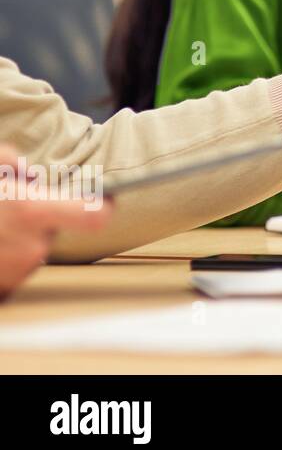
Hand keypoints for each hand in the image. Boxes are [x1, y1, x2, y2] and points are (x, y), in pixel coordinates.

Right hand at [0, 147, 112, 298]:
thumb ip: (6, 159)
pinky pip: (10, 268)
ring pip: (30, 249)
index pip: (93, 214)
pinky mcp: (2, 291)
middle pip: (51, 229)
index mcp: (29, 211)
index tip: (105, 201)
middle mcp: (29, 247)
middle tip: (6, 208)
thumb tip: (21, 167)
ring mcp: (14, 272)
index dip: (100, 207)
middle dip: (35, 216)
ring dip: (13, 238)